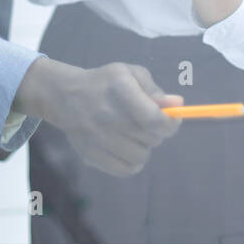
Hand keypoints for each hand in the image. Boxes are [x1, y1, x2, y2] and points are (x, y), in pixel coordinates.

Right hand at [20, 58, 182, 175]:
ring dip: (144, 146)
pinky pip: (127, 169)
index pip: (153, 117)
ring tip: (133, 134)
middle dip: (156, 131)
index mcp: (119, 88)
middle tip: (146, 122)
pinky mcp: (91, 155)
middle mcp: (107, 114)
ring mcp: (97, 138)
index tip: (172, 119)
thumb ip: (156, 90)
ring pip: (142, 155)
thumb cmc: (106, 83)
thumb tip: (177, 105)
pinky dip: (133, 161)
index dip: (170, 122)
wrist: (66, 96)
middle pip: (151, 138)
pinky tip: (126, 147)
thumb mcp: (132, 75)